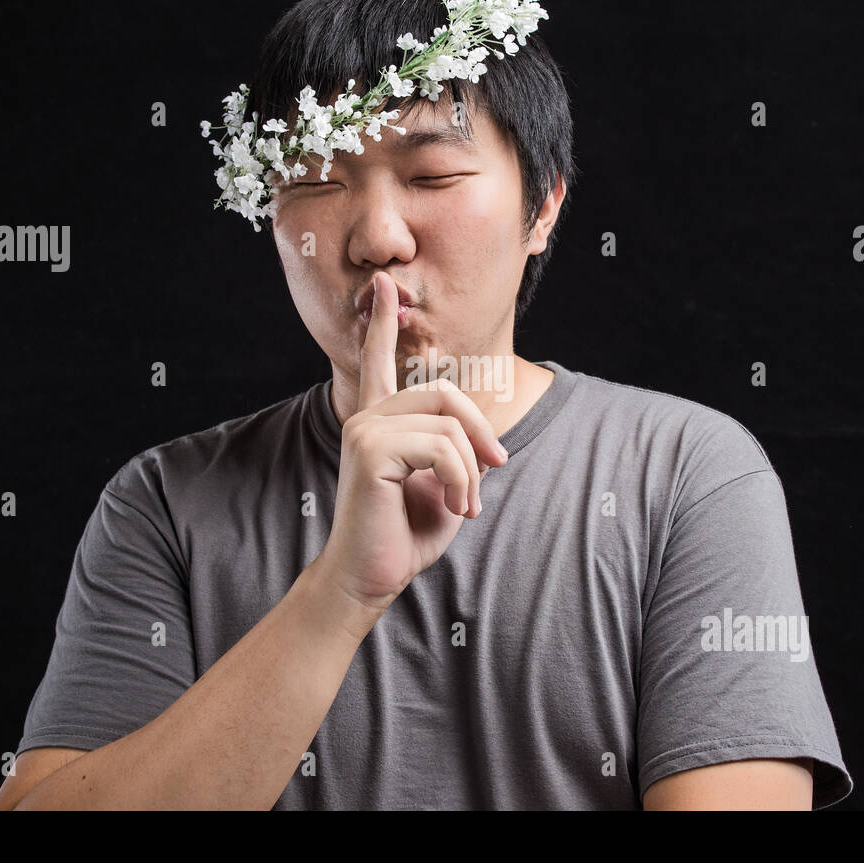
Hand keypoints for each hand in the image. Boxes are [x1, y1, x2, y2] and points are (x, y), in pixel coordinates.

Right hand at [318, 271, 508, 613]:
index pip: (380, 361)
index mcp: (379, 422)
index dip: (383, 323)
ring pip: (448, 425)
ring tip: (468, 506)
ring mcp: (365, 429)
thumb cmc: (405, 537)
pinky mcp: (370, 448)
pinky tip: (456, 508)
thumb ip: (459, 455)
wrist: (371, 577)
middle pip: (443, 391)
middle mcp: (367, 417)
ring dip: (471, 470)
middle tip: (499, 466)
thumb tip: (486, 442)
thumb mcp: (445, 489)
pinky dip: (462, 481)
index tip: (386, 285)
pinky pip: (441, 448)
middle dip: (479, 430)